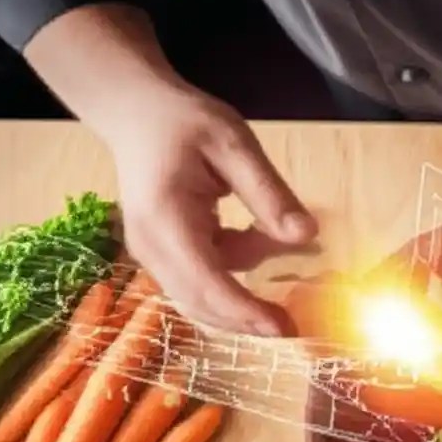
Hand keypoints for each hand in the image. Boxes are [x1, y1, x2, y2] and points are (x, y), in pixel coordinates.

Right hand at [105, 84, 317, 334]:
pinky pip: (202, 278)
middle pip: (200, 302)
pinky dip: (234, 272)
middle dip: (246, 319)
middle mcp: (151, 247)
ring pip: (201, 296)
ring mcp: (153, 254)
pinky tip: (258, 239)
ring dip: (243, 294)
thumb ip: (268, 193)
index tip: (283, 328)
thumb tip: (306, 236)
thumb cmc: (184, 121)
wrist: (136, 112)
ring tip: (279, 262)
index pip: (206, 281)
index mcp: (166, 219)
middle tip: (295, 326)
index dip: (244, 311)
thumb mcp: (233, 144)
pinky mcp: (164, 254)